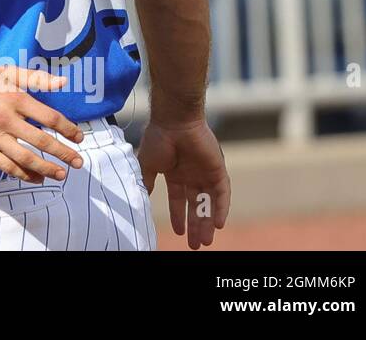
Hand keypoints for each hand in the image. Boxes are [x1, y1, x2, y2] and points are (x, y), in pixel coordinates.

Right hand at [0, 65, 85, 183]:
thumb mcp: (5, 73)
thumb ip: (36, 78)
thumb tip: (63, 82)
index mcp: (15, 98)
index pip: (51, 118)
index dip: (69, 130)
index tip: (79, 138)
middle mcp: (5, 119)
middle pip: (43, 142)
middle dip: (64, 154)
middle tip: (78, 162)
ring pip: (26, 159)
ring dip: (48, 169)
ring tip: (61, 174)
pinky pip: (7, 166)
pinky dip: (24, 175)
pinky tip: (36, 178)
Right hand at [137, 118, 230, 248]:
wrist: (174, 120)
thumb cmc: (158, 139)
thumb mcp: (147, 164)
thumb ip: (148, 181)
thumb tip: (143, 196)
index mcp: (175, 173)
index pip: (179, 200)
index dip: (178, 216)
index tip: (177, 232)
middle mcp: (191, 175)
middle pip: (195, 206)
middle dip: (195, 226)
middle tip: (195, 245)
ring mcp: (205, 173)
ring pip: (209, 203)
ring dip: (207, 222)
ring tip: (205, 241)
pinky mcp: (217, 170)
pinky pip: (222, 193)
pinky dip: (221, 208)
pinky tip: (217, 224)